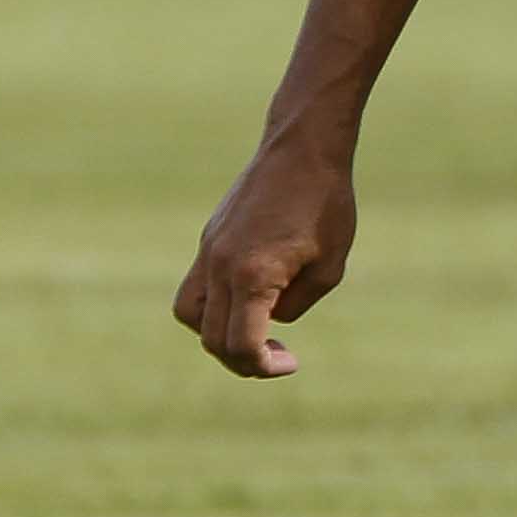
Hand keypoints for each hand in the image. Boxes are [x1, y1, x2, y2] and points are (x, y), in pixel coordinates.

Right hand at [176, 136, 357, 378]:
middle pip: (211, 338)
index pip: (240, 346)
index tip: (291, 361)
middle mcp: (220, 266)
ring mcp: (208, 250)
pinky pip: (195, 286)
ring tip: (254, 328)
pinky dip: (213, 305)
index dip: (264, 367)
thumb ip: (295, 306)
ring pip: (188, 313)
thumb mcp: (328, 268)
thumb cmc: (326, 205)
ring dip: (217, 333)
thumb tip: (268, 320)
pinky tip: (249, 297)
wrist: (302, 148)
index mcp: (252, 276)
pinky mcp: (209, 238)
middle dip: (243, 360)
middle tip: (278, 356)